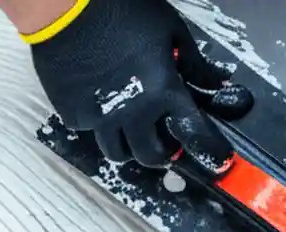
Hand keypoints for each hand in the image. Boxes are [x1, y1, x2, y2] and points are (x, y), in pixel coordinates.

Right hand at [25, 0, 252, 170]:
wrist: (66, 8)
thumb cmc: (122, 11)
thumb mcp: (170, 30)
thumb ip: (195, 63)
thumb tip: (218, 85)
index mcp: (163, 91)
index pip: (194, 133)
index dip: (210, 152)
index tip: (218, 161)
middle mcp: (133, 113)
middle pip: (150, 156)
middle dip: (160, 154)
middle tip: (161, 142)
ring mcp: (100, 118)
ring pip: (116, 152)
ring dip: (128, 145)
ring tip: (129, 127)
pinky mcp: (73, 114)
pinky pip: (89, 131)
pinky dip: (98, 125)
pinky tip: (99, 104)